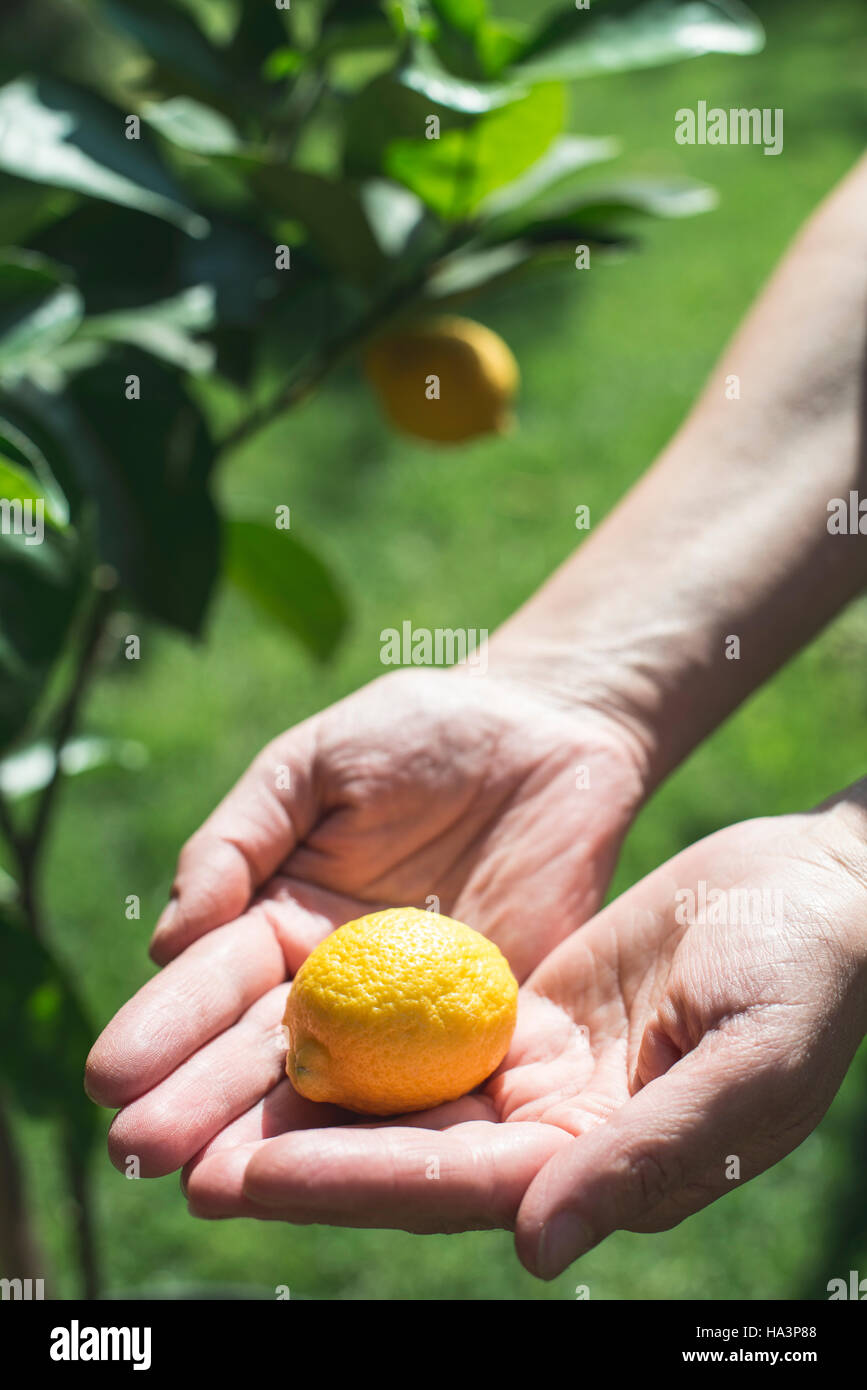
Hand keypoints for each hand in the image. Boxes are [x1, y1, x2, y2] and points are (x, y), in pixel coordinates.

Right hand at [85, 665, 648, 1157]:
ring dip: (276, 1138)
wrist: (546, 728)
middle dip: (198, 1101)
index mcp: (280, 916)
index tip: (112, 1077)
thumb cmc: (420, 729)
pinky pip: (440, 1080)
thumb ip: (239, 842)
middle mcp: (335, 979)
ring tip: (210, 1185)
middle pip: (259, 1050)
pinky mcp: (486, 1022)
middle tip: (143, 1151)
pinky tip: (348, 1169)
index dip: (163, 1028)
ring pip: (337, 1085)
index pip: (212, 983)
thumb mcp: (311, 766)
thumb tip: (166, 941)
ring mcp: (410, 1010)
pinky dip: (395, 1127)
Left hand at [175, 784, 866, 1281]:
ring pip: (402, 1090)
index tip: (252, 1170)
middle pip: (405, 1149)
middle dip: (297, 1153)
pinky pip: (428, 1021)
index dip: (354, 1179)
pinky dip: (359, 1025)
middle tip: (180, 1153)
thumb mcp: (746, 1065)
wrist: (817, 889)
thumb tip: (537, 1245)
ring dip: (310, 1095)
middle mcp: (555, 1133)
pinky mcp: (526, 1012)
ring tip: (200, 1097)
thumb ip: (646, 1156)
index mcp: (603, 1165)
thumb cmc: (806, 974)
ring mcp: (537, 1072)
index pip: (457, 1184)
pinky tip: (285, 1015)